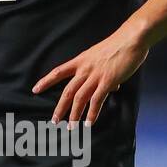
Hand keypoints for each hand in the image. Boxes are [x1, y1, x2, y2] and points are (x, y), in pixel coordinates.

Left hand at [32, 25, 148, 125]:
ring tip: (71, 127)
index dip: (46, 81)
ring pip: (80, 98)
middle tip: (54, 121)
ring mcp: (96, 75)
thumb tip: (111, 89)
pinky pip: (97, 100)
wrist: (131, 38)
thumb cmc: (119, 45)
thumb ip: (103, 73)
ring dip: (75, 114)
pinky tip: (89, 123)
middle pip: (67, 91)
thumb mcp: (103, 57)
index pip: (58, 72)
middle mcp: (85, 69)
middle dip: (60, 107)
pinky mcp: (108, 81)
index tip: (35, 89)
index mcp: (81, 61)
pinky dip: (92, 113)